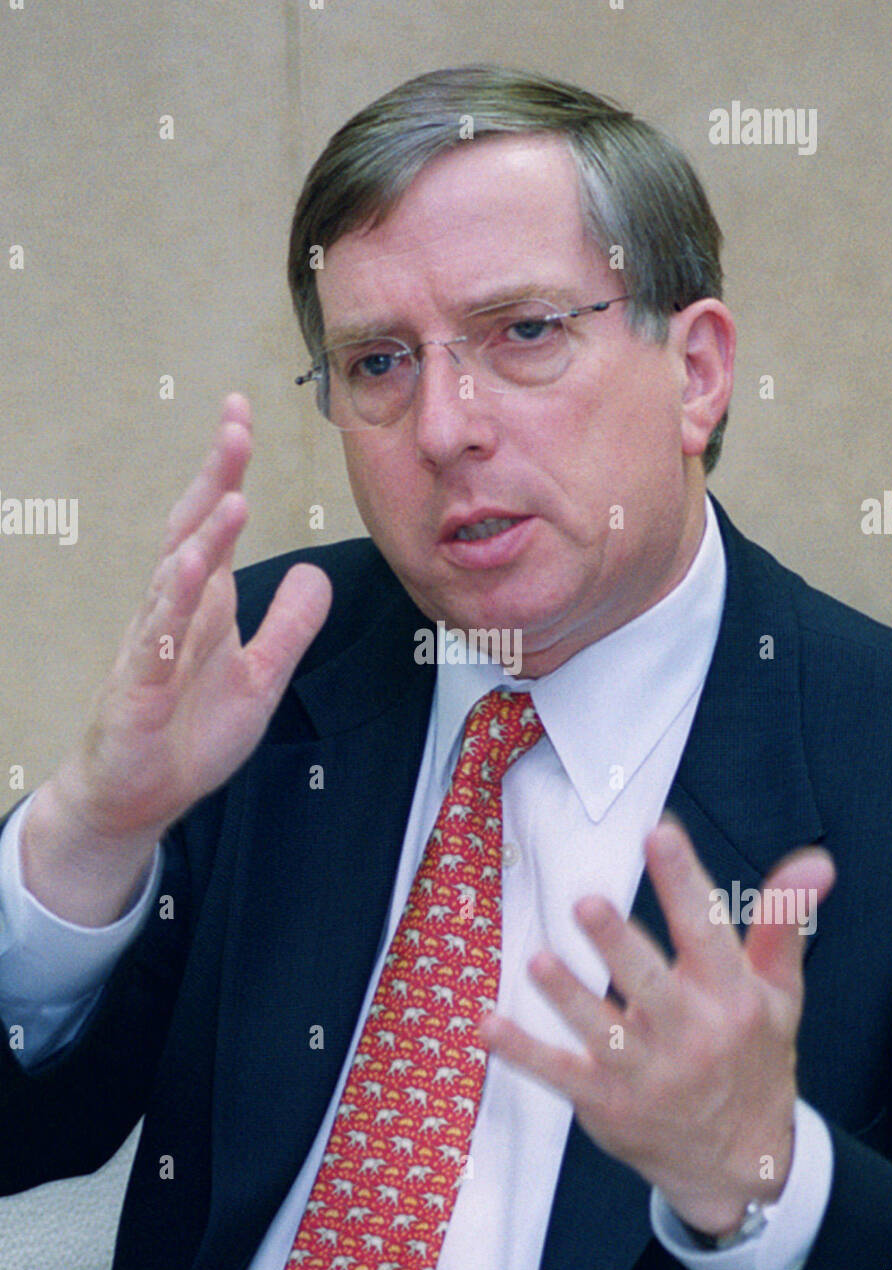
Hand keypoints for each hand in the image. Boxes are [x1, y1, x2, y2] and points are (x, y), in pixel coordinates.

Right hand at [23, 395, 331, 920]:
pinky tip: (190, 568)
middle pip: (192, 530)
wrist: (139, 797)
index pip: (215, 524)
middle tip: (235, 423)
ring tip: (232, 492)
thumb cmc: (191, 733)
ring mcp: (153, 644)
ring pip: (174, 576)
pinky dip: (174, 602)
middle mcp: (174, 611)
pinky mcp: (140, 685)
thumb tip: (318, 571)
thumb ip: (289, 626)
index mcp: (204, 603)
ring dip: (203, 534)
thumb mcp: (261, 676)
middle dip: (214, 477)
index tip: (240, 415)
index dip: (228, 471)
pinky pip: (157, 637)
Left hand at [477, 816, 835, 1234]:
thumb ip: (782, 923)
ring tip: (539, 960)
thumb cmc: (753, 1058)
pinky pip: (560, 1075)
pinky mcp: (607, 1104)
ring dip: (568, 996)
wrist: (741, 1164)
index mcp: (732, 1000)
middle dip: (618, 945)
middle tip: (587, 903)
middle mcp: (690, 1036)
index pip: (707, 932)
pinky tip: (489, 1025)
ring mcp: (645, 1074)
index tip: (660, 836)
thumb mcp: (779, 994)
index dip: (684, 882)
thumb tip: (814, 862)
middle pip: (649, 984)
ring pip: (602, 1031)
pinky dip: (523, 1052)